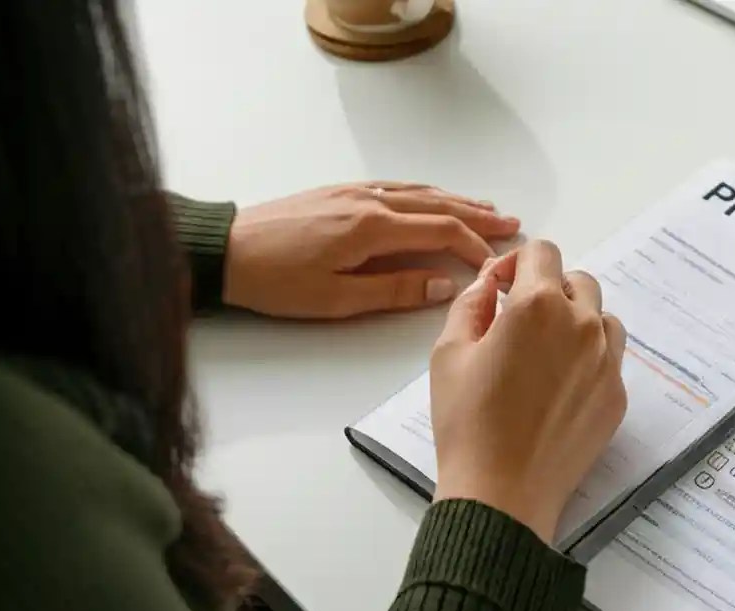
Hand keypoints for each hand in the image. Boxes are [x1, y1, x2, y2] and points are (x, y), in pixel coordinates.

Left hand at [223, 182, 519, 317]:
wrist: (225, 251)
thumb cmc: (276, 281)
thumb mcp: (337, 299)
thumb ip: (395, 290)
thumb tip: (443, 284)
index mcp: (372, 228)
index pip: (440, 230)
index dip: (473, 245)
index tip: (494, 261)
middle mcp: (369, 202)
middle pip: (436, 205)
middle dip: (476, 215)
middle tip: (510, 222)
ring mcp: (353, 193)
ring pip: (417, 191)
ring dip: (455, 199)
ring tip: (484, 206)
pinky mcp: (337, 193)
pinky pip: (394, 187)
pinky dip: (424, 192)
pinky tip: (431, 196)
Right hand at [429, 241, 628, 542]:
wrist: (502, 491)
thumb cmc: (467, 422)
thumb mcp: (449, 352)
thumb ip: (470, 303)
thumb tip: (489, 282)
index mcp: (538, 305)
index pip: (542, 252)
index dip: (516, 263)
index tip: (500, 288)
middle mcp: (582, 325)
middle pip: (577, 281)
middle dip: (547, 289)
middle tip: (518, 320)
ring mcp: (606, 361)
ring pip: (601, 317)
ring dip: (576, 319)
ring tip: (545, 351)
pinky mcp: (616, 395)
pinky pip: (609, 358)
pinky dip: (588, 357)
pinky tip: (559, 386)